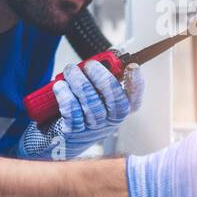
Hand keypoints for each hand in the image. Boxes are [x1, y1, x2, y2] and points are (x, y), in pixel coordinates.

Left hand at [18, 59, 143, 159]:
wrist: (60, 137)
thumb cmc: (81, 108)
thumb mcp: (97, 95)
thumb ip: (103, 79)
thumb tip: (106, 59)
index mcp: (120, 110)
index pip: (135, 99)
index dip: (136, 83)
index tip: (132, 66)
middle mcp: (110, 121)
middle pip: (115, 100)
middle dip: (102, 77)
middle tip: (90, 65)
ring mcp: (93, 128)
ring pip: (91, 103)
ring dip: (79, 81)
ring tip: (71, 70)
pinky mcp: (73, 132)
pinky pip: (72, 111)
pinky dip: (65, 95)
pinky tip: (60, 86)